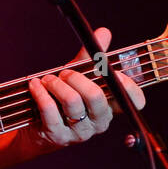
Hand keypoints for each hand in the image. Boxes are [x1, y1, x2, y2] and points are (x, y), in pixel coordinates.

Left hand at [28, 27, 144, 148]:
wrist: (35, 128)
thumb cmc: (61, 99)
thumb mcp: (77, 77)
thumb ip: (91, 57)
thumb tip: (104, 32)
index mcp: (109, 107)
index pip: (132, 101)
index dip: (129, 87)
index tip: (115, 72)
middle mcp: (99, 122)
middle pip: (96, 96)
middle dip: (77, 78)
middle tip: (63, 73)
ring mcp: (80, 132)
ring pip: (72, 102)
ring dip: (56, 85)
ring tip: (47, 79)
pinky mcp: (59, 137)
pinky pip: (50, 111)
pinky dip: (41, 94)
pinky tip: (35, 85)